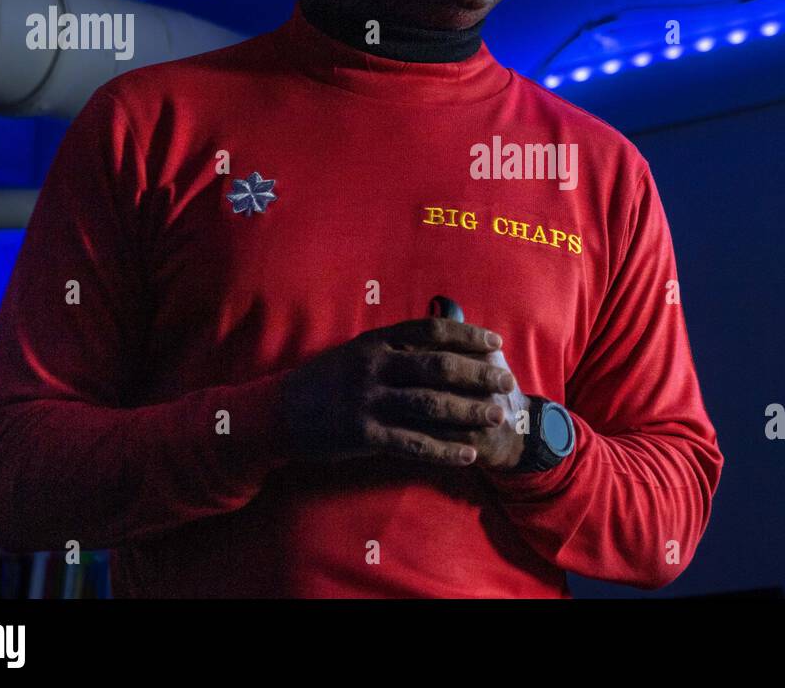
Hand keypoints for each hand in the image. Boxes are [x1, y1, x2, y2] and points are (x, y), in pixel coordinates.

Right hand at [273, 317, 516, 466]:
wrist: (277, 413)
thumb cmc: (324, 381)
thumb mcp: (356, 353)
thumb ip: (394, 346)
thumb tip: (440, 338)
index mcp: (375, 341)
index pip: (432, 330)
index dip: (467, 335)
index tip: (495, 344)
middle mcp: (374, 366)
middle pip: (439, 366)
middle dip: (478, 374)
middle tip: (507, 382)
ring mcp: (368, 400)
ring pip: (431, 405)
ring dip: (469, 411)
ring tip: (497, 416)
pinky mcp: (363, 434)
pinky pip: (413, 443)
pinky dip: (444, 450)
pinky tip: (468, 455)